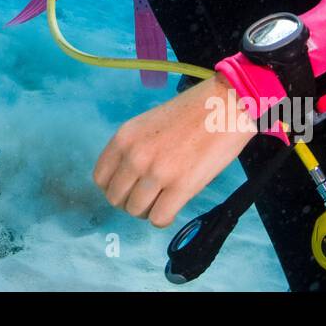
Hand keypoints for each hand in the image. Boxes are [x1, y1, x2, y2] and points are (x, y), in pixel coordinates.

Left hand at [94, 75, 257, 227]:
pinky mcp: (181, 186)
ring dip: (148, 210)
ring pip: (136, 211)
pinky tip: (174, 205)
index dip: (114, 187)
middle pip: (116, 198)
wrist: (225, 106)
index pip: (100, 178)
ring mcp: (157, 172)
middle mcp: (134, 156)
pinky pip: (159, 218)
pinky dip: (164, 217)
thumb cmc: (191, 112)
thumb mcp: (148, 124)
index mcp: (124, 138)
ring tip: (163, 199)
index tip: (129, 187)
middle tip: (149, 195)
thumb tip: (127, 177)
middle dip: (131, 200)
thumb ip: (133, 148)